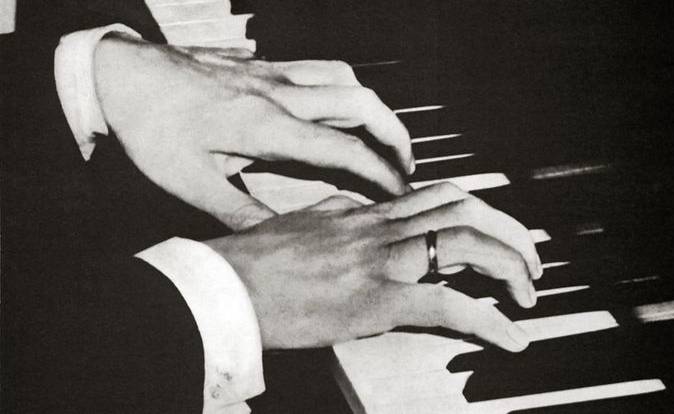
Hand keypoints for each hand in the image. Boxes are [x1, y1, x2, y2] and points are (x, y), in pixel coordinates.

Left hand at [93, 33, 412, 229]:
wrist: (120, 73)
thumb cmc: (150, 125)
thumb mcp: (189, 182)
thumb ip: (239, 212)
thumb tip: (279, 240)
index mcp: (267, 127)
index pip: (344, 148)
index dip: (380, 172)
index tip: (400, 192)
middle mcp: (280, 94)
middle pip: (361, 103)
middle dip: (395, 134)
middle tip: (406, 164)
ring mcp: (272, 74)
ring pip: (344, 79)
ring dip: (373, 106)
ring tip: (382, 135)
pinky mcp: (260, 65)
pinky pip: (317, 68)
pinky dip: (341, 88)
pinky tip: (335, 105)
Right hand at [205, 183, 542, 351]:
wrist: (222, 285)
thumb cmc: (252, 261)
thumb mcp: (303, 223)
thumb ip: (336, 213)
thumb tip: (352, 209)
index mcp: (362, 212)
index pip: (434, 197)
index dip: (473, 212)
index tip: (490, 231)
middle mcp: (378, 227)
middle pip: (462, 207)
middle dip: (507, 230)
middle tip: (529, 259)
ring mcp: (380, 260)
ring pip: (464, 241)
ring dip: (508, 263)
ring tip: (528, 290)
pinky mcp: (377, 301)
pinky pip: (449, 305)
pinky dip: (489, 319)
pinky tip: (510, 335)